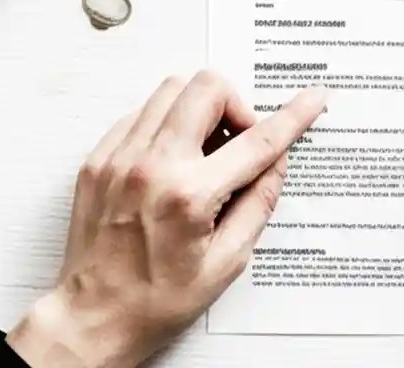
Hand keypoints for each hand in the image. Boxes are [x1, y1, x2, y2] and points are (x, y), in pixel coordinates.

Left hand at [6, 73, 326, 367]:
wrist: (92, 316)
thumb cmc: (154, 299)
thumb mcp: (227, 261)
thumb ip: (259, 202)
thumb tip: (276, 162)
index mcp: (189, 195)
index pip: (256, 141)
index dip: (292, 116)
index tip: (312, 100)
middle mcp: (150, 166)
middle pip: (206, 88)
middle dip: (236, 105)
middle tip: (240, 140)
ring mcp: (118, 157)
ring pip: (172, 89)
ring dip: (200, 109)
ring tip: (205, 150)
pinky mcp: (98, 158)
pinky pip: (141, 113)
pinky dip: (167, 124)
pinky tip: (173, 159)